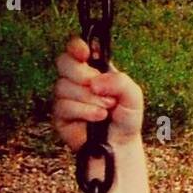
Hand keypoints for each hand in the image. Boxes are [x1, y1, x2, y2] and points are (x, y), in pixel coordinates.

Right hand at [51, 34, 144, 150]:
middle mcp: (75, 80)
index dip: (76, 46)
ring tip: (106, 109)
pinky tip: (98, 117)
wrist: (121, 145)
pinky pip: (63, 105)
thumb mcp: (133, 96)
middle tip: (101, 91)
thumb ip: (120, 81)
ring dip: (89, 99)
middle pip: (64, 62)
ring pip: (63, 86)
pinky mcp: (60, 115)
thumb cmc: (126, 118)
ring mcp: (65, 96)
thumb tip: (95, 82)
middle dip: (84, 76)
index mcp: (92, 69)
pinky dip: (84, 111)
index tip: (85, 53)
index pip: (75, 49)